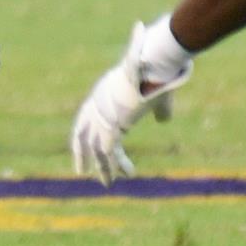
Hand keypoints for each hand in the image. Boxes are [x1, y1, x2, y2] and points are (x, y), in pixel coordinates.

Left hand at [71, 16, 194, 183]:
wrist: (154, 62)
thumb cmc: (157, 75)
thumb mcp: (157, 96)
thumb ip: (158, 109)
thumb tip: (163, 120)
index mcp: (102, 95)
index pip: (87, 118)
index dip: (88, 135)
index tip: (92, 148)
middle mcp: (98, 105)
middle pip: (82, 133)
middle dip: (82, 153)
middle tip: (82, 171)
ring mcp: (103, 114)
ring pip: (96, 147)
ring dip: (102, 166)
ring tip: (108, 183)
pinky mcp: (113, 123)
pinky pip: (109, 150)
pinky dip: (116, 164)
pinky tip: (129, 174)